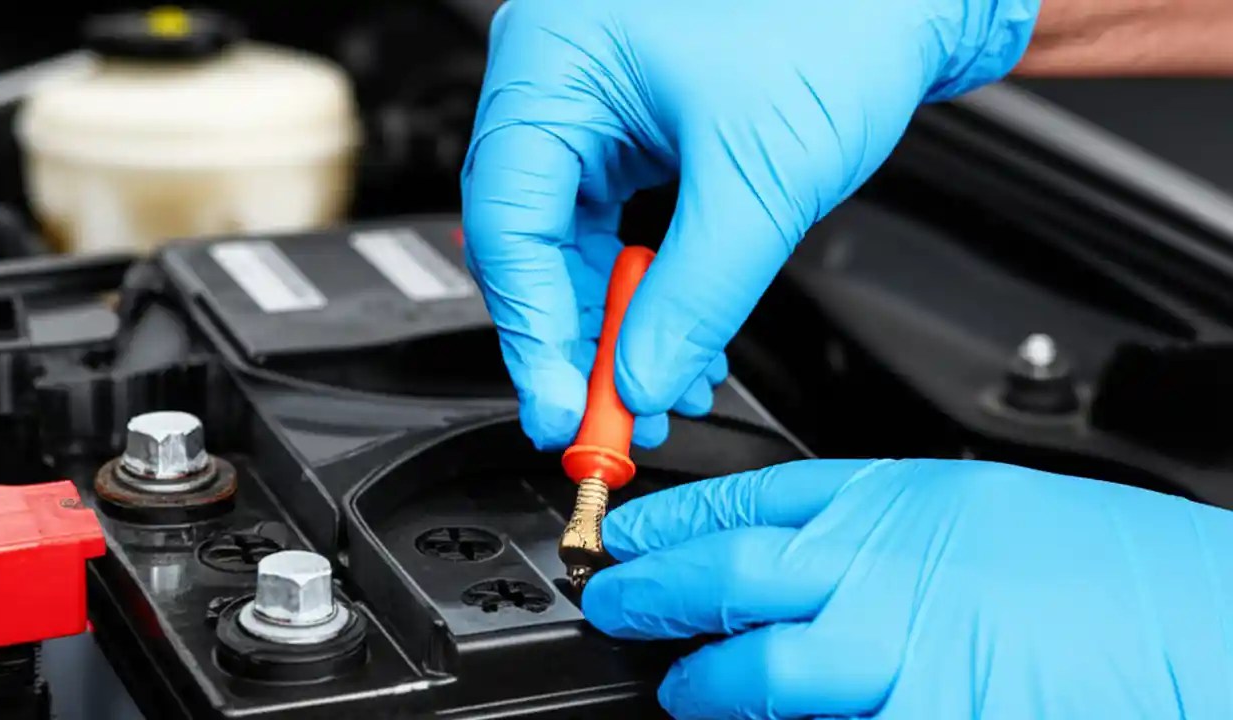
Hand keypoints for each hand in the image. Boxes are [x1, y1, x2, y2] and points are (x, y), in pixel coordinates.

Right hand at [460, 0, 1039, 449]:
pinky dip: (642, 293)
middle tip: (604, 420)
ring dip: (614, 328)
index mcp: (554, 59)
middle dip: (575, 341)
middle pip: (529, 241)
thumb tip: (640, 380)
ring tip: (656, 393)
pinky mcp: (630, 134)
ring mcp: (591, 107)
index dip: (533, 330)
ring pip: (570, 248)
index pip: (507, 219)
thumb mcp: (760, 177)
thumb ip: (694, 294)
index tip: (564, 409)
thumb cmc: (842, 19)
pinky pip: (612, 232)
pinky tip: (674, 343)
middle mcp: (557, 79)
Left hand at [583, 459, 1232, 718]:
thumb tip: (812, 556)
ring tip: (680, 689)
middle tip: (613, 598)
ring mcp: (892, 658)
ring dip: (705, 682)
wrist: (1201, 628)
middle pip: (729, 575)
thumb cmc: (1108, 567)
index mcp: (893, 503)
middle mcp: (878, 574)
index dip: (676, 515)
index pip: (750, 497)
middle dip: (652, 589)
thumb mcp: (976, 508)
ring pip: (757, 671)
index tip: (632, 528)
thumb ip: (884, 530)